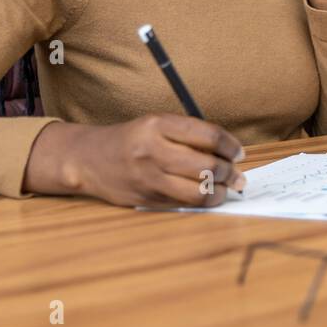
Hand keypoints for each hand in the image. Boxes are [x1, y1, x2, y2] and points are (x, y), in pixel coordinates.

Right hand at [23, 115, 246, 207]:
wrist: (87, 159)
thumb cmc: (131, 138)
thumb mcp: (157, 123)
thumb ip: (190, 134)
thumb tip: (229, 153)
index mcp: (158, 124)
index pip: (208, 136)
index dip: (230, 146)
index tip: (239, 152)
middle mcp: (152, 150)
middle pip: (207, 165)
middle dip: (230, 173)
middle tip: (238, 175)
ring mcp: (148, 177)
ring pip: (198, 191)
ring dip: (220, 191)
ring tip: (228, 188)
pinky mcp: (146, 199)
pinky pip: (184, 203)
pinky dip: (203, 201)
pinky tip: (209, 196)